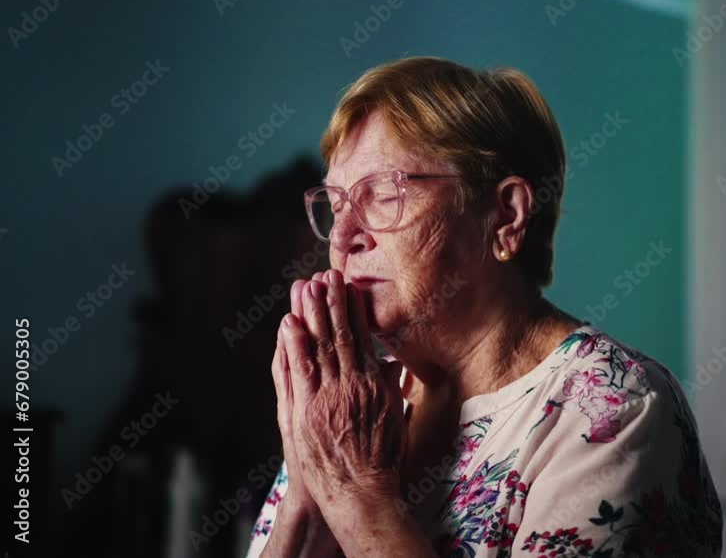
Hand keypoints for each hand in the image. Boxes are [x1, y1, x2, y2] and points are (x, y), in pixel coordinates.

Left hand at [279, 269, 407, 516]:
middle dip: (331, 302)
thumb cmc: (381, 459)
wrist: (363, 493)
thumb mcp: (394, 417)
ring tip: (305, 287)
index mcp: (374, 385)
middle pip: (339, 336)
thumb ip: (390, 386)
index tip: (347, 286)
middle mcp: (352, 386)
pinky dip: (293, 347)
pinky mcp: (307, 413)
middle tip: (325, 274)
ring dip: (311, 315)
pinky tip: (288, 324)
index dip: (352, 309)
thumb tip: (392, 363)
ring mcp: (328, 399)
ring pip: (318, 348)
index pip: (361, 338)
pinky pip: (299, 373)